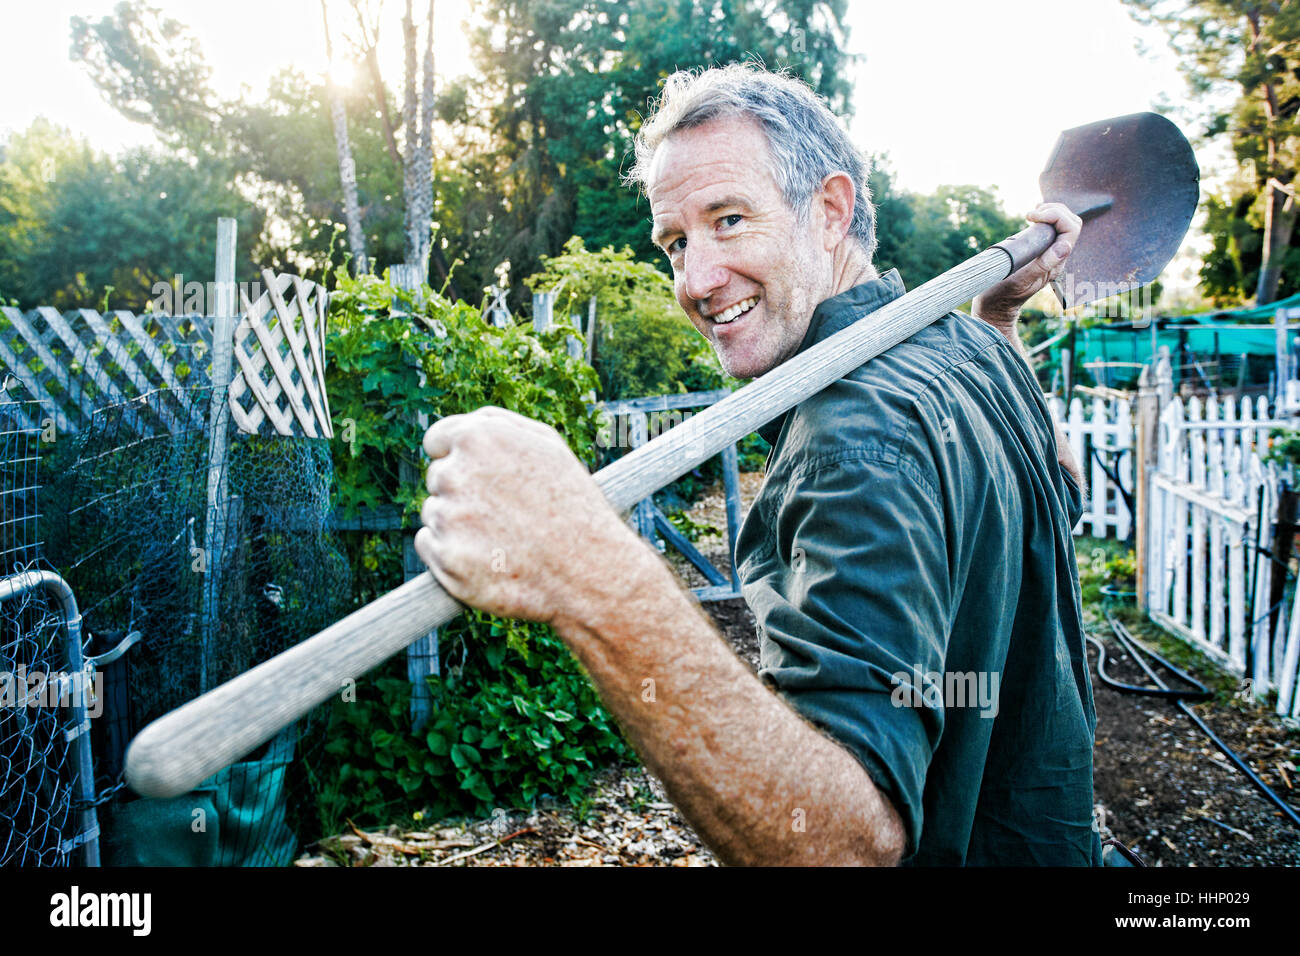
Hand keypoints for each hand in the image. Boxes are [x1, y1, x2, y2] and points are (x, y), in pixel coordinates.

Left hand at [413, 406, 629, 623]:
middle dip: (462, 492)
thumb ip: (498, 425)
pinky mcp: (445, 557)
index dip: (455, 457)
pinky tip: (487, 557)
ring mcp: (448, 517)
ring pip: (435, 513)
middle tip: (504, 513)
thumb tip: (463, 426)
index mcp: (478, 438)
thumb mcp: (548, 446)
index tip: (472, 475)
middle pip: (438, 479)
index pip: (436, 440)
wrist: (588, 571)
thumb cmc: (572, 505)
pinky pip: (429, 547)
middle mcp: (456, 473)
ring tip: (504, 538)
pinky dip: (451, 553)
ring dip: (458, 524)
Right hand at [972, 202, 1081, 331]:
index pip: (1070, 229)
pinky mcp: (1038, 250)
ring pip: (1063, 223)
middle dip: (1054, 211)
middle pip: (1071, 222)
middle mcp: (1056, 257)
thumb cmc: (1002, 294)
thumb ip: (1043, 264)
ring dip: (1050, 212)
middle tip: (1030, 215)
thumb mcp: (1020, 281)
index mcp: (1055, 264)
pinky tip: (1032, 216)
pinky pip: (1051, 228)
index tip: (1030, 217)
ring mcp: (1048, 253)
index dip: (1054, 216)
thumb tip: (1065, 246)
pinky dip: (1044, 216)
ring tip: (1031, 214)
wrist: (995, 305)